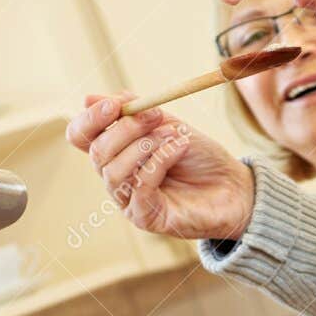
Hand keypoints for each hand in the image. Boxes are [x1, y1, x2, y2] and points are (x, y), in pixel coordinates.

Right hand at [66, 93, 254, 239]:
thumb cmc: (200, 157)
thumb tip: (88, 97)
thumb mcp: (167, 124)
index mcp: (116, 153)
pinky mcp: (145, 218)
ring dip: (145, 145)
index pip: (81, 136)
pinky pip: (139, 187)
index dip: (90, 119)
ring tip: (174, 136)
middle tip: (157, 115)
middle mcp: (116, 178)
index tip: (114, 104)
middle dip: (126, 128)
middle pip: (97, 152)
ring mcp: (128, 201)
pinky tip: (179, 148)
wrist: (234, 187)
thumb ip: (133, 112)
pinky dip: (159, 161)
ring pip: (114, 171)